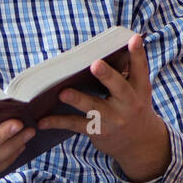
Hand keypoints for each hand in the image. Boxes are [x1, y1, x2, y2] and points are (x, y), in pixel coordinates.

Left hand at [37, 33, 171, 182]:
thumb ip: (124, 72)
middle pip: (119, 87)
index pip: (140, 69)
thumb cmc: (130, 106)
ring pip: (94, 107)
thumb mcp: (136, 91)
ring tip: (62, 92)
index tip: (133, 38)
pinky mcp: (97, 131)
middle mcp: (129, 104)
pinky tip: (41, 121)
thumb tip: (102, 50)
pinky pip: (75, 125)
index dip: (137, 53)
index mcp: (139, 89)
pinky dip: (57, 122)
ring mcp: (113, 119)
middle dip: (107, 76)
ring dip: (78, 99)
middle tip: (95, 64)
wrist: (138, 143)